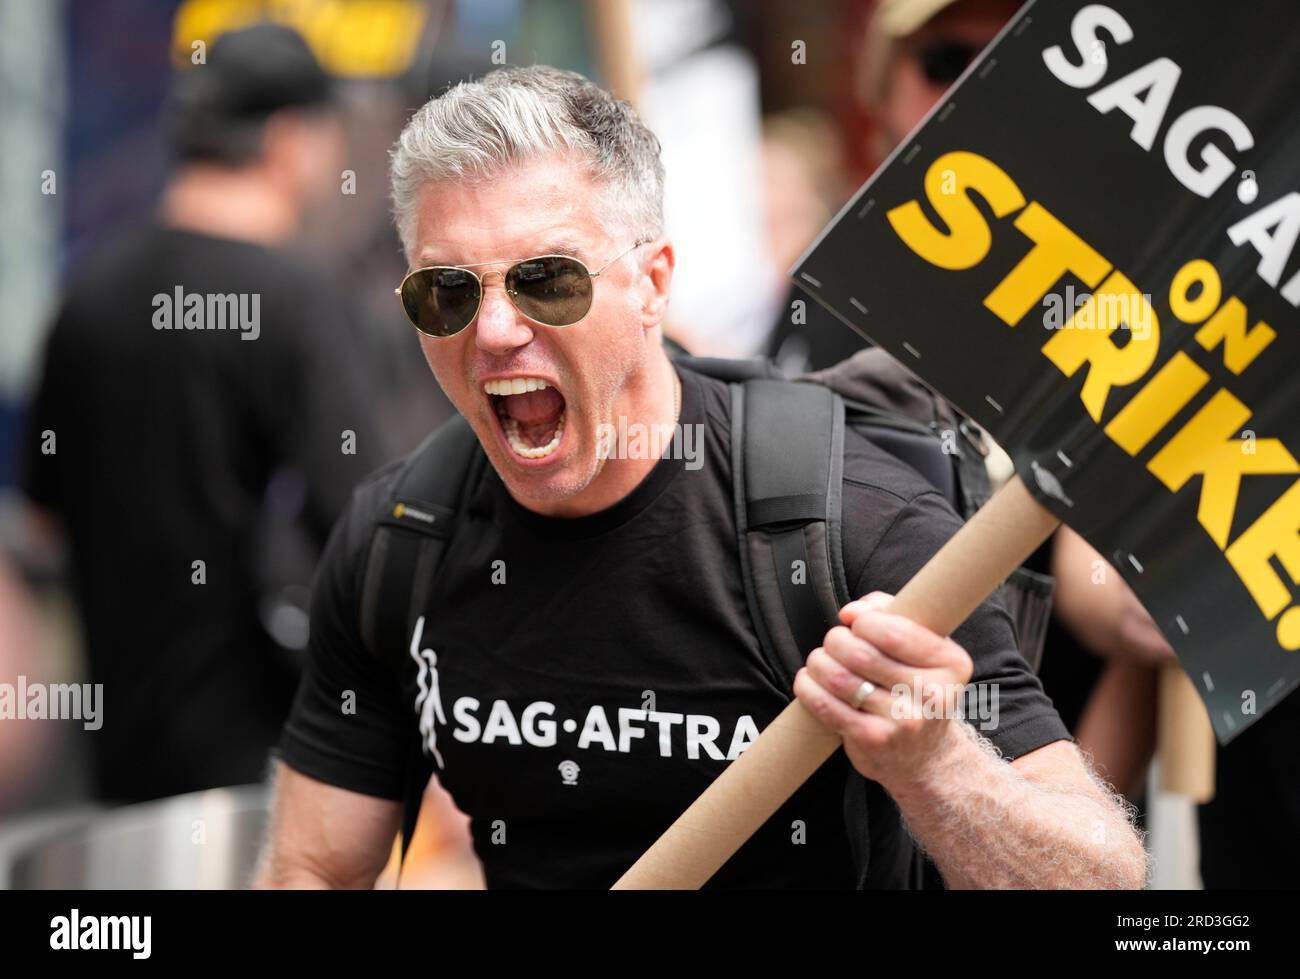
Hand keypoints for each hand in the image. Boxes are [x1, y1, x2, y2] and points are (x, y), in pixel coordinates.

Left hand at [792, 591, 973, 788]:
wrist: (924, 756)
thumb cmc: (916, 690)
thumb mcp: (922, 648)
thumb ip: (890, 613)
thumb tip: (851, 613)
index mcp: (951, 663)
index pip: (894, 632)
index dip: (863, 621)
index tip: (855, 624)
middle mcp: (932, 695)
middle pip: (861, 653)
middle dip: (836, 640)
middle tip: (833, 643)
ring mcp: (904, 721)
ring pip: (840, 678)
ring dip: (818, 662)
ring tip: (819, 661)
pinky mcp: (874, 739)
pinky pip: (827, 706)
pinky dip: (808, 688)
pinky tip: (808, 681)